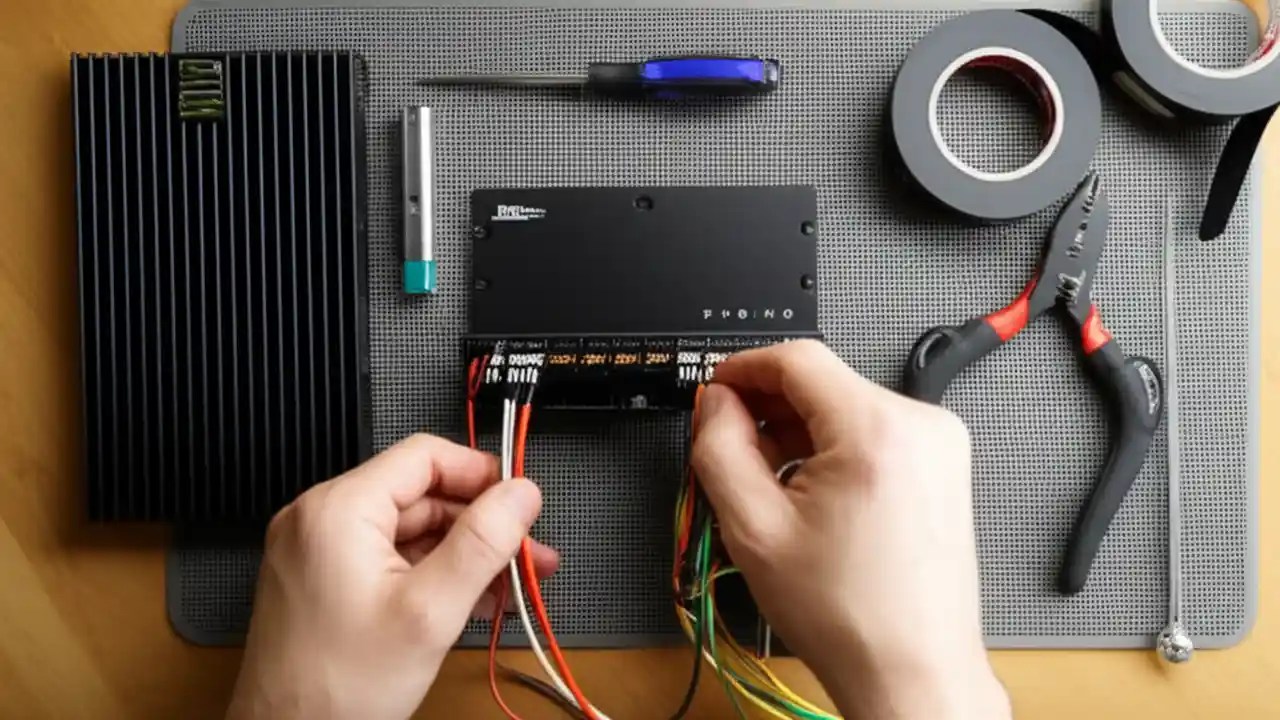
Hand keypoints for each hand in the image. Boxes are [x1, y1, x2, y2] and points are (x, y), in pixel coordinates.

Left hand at [226, 434, 558, 719]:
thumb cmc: (334, 690)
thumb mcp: (430, 612)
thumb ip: (482, 543)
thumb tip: (520, 493)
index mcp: (337, 510)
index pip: (424, 456)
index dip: (481, 474)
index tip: (520, 501)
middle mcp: (319, 519)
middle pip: (421, 495)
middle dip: (480, 525)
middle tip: (526, 555)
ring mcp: (316, 550)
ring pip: (408, 530)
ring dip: (462, 553)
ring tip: (508, 585)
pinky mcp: (321, 580)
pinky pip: (388, 558)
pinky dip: (431, 573)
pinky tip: (468, 600)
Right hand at [692, 341, 1008, 719]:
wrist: (912, 670)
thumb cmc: (849, 617)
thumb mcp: (754, 528)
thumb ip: (720, 449)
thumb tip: (715, 404)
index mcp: (877, 430)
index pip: (798, 358)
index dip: (743, 367)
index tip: (715, 389)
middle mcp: (920, 424)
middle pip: (822, 382)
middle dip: (768, 407)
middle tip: (729, 445)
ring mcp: (939, 445)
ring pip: (846, 407)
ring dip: (799, 431)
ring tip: (770, 484)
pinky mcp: (942, 465)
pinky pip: (873, 432)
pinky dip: (833, 448)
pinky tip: (809, 493)